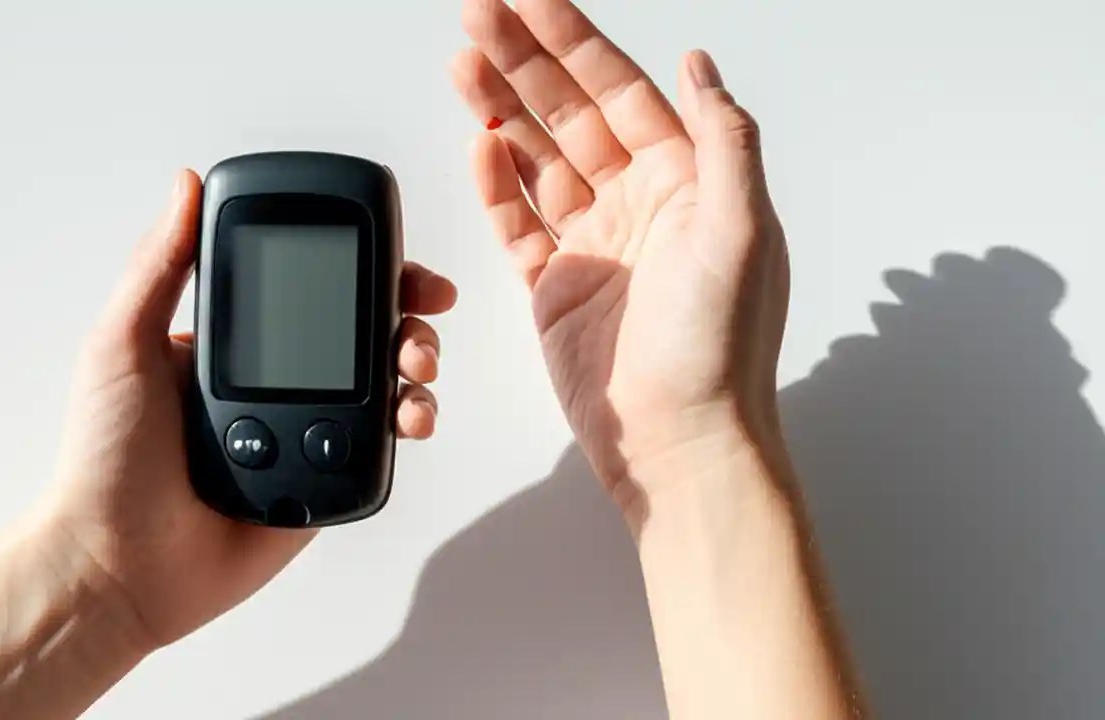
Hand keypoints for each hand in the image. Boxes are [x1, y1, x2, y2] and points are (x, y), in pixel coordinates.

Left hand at [39, 171, 456, 649]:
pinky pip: (382, 446)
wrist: (119, 566)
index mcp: (236, 343)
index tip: (395, 256)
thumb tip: (186, 184)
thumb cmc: (105, 458)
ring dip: (416, 364)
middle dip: (406, 313)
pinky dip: (408, 425)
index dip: (360, 268)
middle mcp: (279, 380)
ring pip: (385, 384)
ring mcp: (306, 431)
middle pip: (364, 331)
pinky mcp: (326, 481)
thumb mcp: (123, 345)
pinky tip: (410, 418)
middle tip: (424, 311)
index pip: (310, 289)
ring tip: (416, 371)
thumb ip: (160, 267)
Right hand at [453, 0, 787, 520]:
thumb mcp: (741, 229)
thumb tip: (701, 63)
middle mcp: (639, 205)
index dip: (572, 41)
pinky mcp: (557, 286)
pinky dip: (497, 183)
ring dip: (502, 108)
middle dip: (523, 60)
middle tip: (478, 14)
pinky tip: (481, 144)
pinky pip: (519, 221)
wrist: (679, 442)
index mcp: (686, 182)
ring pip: (538, 158)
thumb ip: (723, 138)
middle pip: (569, 112)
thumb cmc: (718, 347)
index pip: (619, 90)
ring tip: (465, 61)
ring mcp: (595, 244)